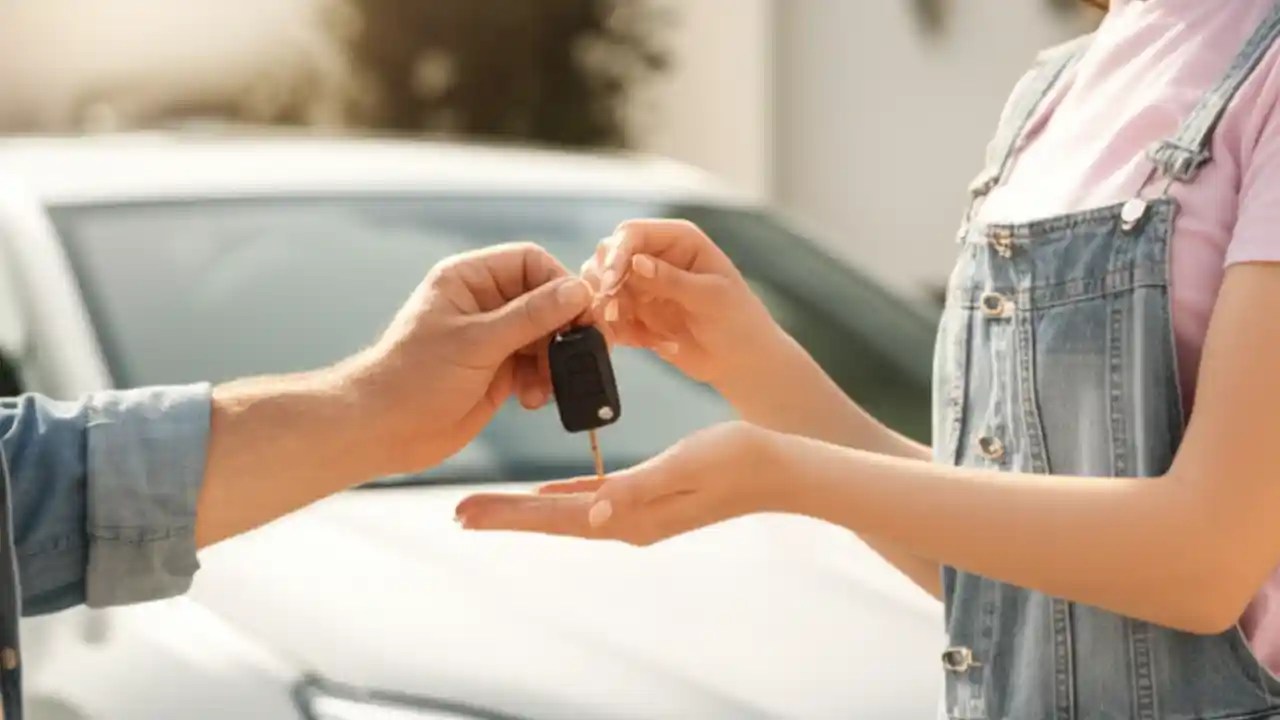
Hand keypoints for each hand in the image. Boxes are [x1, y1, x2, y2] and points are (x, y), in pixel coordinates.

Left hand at [350, 242, 590, 470]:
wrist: (383, 431)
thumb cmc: (412, 378)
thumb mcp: (476, 342)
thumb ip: (530, 317)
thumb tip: (577, 292)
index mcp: (469, 280)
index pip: (530, 263)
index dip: (559, 284)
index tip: (580, 313)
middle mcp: (483, 304)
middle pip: (545, 300)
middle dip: (564, 328)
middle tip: (583, 351)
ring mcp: (492, 339)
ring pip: (546, 337)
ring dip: (555, 360)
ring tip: (548, 383)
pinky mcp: (498, 372)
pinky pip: (537, 367)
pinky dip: (544, 382)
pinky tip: (532, 399)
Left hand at [454, 422, 780, 544]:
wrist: (783, 470)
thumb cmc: (739, 460)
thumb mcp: (685, 465)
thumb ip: (636, 490)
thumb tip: (589, 514)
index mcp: (632, 515)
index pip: (557, 517)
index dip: (510, 514)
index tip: (464, 514)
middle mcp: (629, 519)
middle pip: (553, 518)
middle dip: (505, 514)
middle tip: (458, 513)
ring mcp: (639, 511)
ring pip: (568, 510)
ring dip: (526, 507)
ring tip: (487, 505)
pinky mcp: (649, 496)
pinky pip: (593, 498)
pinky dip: (564, 495)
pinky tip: (549, 491)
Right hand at [581, 219, 782, 387]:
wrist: (741, 361)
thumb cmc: (737, 321)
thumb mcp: (710, 297)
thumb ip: (671, 280)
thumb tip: (636, 262)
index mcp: (677, 240)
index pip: (632, 233)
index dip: (617, 254)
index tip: (612, 283)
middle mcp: (654, 257)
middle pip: (607, 256)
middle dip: (604, 282)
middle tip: (611, 312)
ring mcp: (642, 286)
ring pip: (601, 286)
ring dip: (606, 308)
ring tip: (632, 333)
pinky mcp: (635, 314)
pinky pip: (609, 316)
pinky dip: (615, 330)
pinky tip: (643, 343)